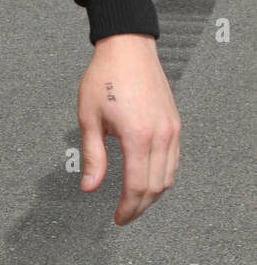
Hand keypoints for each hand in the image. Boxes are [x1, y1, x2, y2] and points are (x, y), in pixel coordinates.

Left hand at [77, 33, 179, 224]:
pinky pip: (173, 159)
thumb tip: (89, 187)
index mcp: (137, 136)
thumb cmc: (104, 76)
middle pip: (156, 187)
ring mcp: (171, 129)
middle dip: (140, 206)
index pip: (138, 186)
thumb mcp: (89, 116)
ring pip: (169, 176)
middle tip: (124, 214)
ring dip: (153, 193)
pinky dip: (162, 175)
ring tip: (134, 199)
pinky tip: (147, 176)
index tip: (117, 218)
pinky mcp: (175, 122)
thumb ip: (93, 155)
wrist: (127, 46)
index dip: (128, 208)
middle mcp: (160, 135)